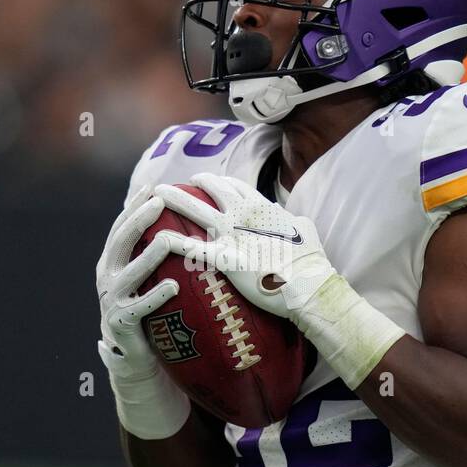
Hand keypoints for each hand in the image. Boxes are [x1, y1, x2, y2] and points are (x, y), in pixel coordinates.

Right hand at [95, 186, 190, 438]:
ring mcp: (111, 301)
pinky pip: (140, 308)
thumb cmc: (147, 309)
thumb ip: (155, 252)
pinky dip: (154, 296)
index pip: (121, 228)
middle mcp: (107, 277)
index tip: (153, 186)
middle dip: (138, 220)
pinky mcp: (121, 324)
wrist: (134, 357)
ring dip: (148, 256)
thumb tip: (184, 220)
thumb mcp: (146, 278)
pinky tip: (172, 285)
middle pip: (120, 243)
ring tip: (167, 240)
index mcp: (112, 262)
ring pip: (129, 274)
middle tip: (158, 201)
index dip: (134, 207)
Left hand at [155, 172, 404, 389]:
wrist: (309, 286)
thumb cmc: (311, 264)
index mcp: (264, 209)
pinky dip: (175, 242)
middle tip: (175, 183)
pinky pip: (193, 248)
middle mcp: (245, 216)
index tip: (204, 180)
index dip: (219, 182)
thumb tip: (296, 219)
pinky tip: (158, 239)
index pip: (237, 187)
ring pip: (197, 211)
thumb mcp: (306, 233)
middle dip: (192, 184)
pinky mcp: (226, 259)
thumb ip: (296, 222)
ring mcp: (233, 236)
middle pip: (213, 190)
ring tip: (155, 195)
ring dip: (175, 201)